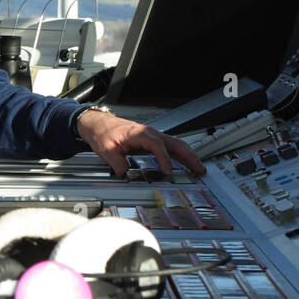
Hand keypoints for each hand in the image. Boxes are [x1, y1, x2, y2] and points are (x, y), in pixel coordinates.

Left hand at [75, 109, 205, 178]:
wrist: (99, 123)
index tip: (167, 172)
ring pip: (176, 144)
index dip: (164, 159)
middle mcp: (150, 133)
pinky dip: (181, 155)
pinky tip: (187, 163)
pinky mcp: (152, 140)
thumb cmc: (103, 132)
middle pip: (175, 143)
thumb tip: (126, 174)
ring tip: (199, 168)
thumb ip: (117, 163)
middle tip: (199, 169)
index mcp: (140, 133)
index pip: (158, 146)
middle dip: (189, 156)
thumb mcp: (106, 149)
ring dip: (189, 156)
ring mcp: (153, 136)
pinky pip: (171, 147)